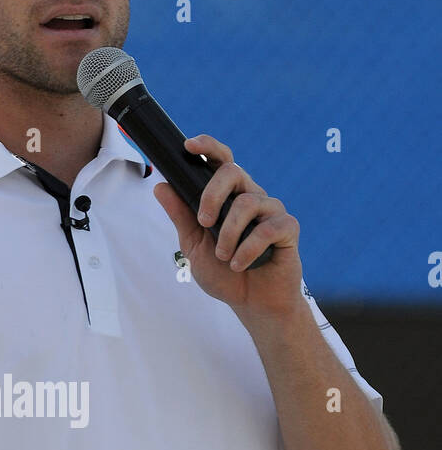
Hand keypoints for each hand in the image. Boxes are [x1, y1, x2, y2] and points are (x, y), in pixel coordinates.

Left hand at [152, 134, 302, 322]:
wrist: (252, 303)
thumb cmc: (224, 273)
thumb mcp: (193, 246)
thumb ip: (181, 216)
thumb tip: (161, 186)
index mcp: (229, 196)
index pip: (221, 161)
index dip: (208, 147)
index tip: (189, 146)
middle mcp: (251, 196)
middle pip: (232, 172)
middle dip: (212, 195)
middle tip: (204, 223)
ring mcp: (271, 211)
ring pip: (248, 202)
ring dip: (228, 234)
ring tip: (224, 257)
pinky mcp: (288, 228)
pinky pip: (268, 228)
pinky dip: (248, 249)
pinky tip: (240, 264)